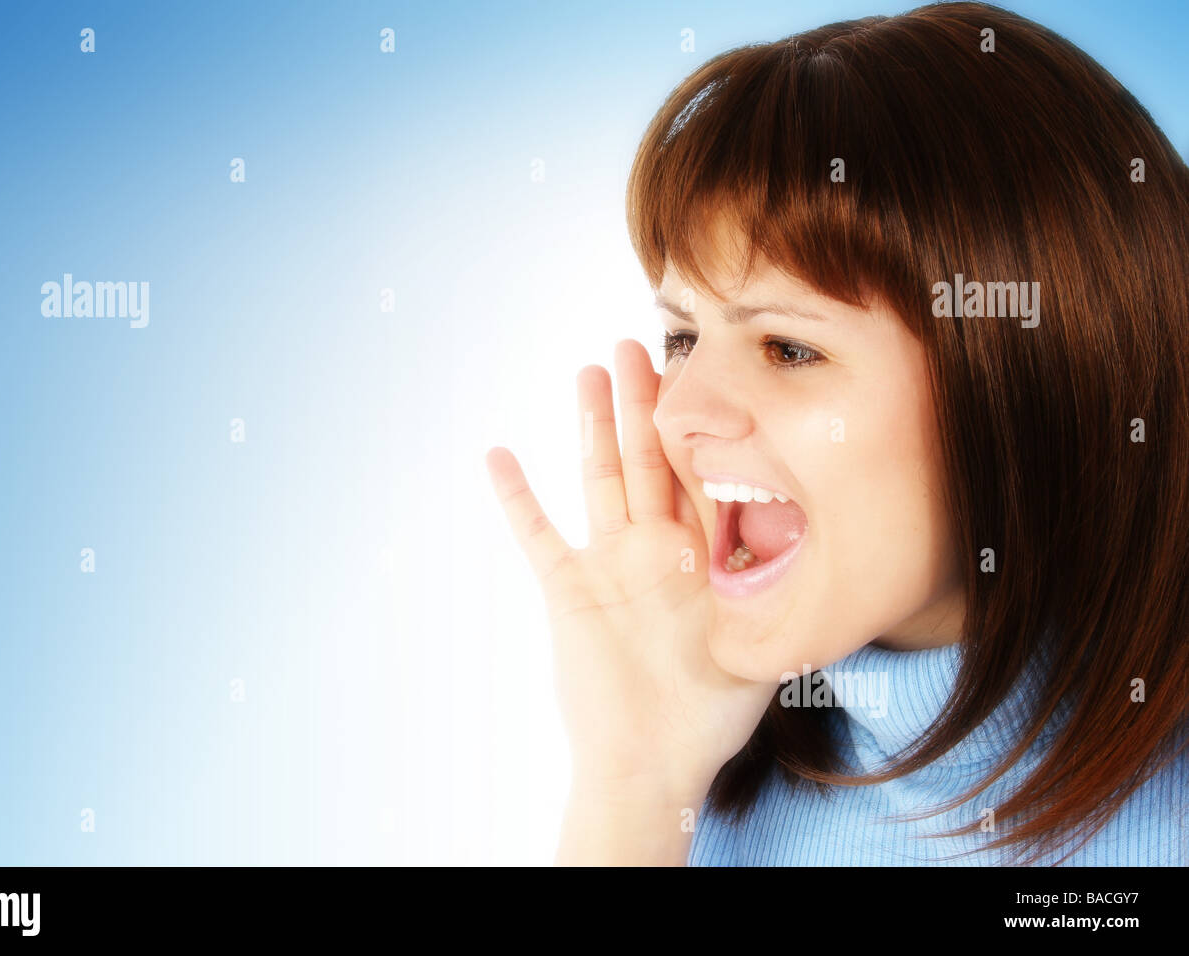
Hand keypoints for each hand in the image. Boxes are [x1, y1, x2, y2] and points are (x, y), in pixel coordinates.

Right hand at [485, 339, 776, 806]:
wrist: (650, 764)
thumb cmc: (709, 718)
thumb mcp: (763, 650)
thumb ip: (784, 601)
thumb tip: (837, 560)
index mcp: (701, 555)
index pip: (701, 471)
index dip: (700, 423)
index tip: (702, 371)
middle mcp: (654, 549)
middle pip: (649, 459)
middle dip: (644, 403)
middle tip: (638, 344)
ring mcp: (608, 565)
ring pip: (600, 479)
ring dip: (591, 426)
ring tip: (586, 370)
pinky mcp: (568, 589)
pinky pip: (537, 535)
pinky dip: (517, 498)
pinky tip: (498, 454)